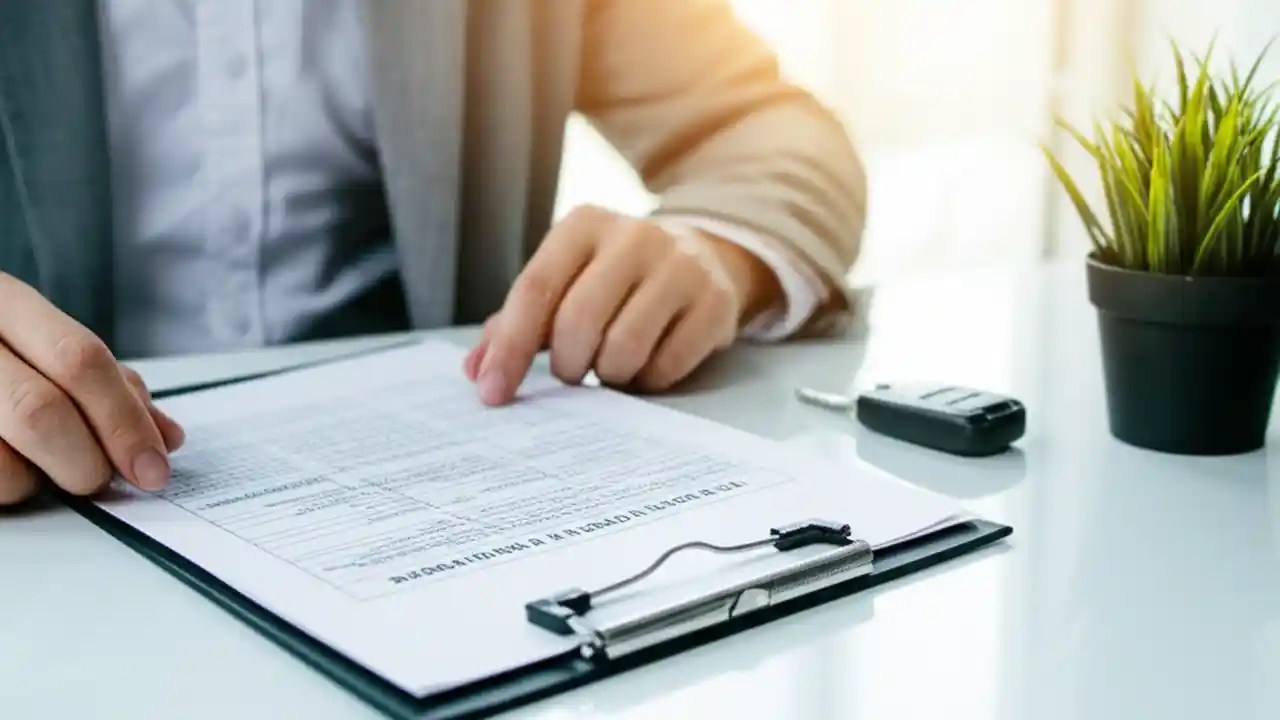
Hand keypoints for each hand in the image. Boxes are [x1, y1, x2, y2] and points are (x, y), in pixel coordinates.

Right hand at [0, 273, 184, 506]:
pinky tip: (8, 467)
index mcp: (5, 302)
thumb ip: (107, 385)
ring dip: (37, 482)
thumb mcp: (43, 343)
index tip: (155, 470)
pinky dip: (5, 487)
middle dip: (87, 462)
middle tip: (101, 480)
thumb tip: (166, 437)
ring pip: (0, 463)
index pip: (80, 360)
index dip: (124, 421)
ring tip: (39, 466)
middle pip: (39, 412)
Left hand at [463, 206, 781, 403]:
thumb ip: (517, 323)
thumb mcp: (565, 282)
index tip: (492, 392)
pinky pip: (666, 367)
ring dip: (608, 376)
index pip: (536, 288)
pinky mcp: (715, 303)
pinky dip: (647, 381)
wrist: (702, 256)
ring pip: (624, 348)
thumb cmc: (614, 279)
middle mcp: (634, 236)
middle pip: (578, 321)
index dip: (510, 347)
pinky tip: (646, 365)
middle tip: (570, 372)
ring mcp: (680, 267)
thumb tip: (475, 370)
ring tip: (609, 367)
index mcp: (584, 225)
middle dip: (566, 364)